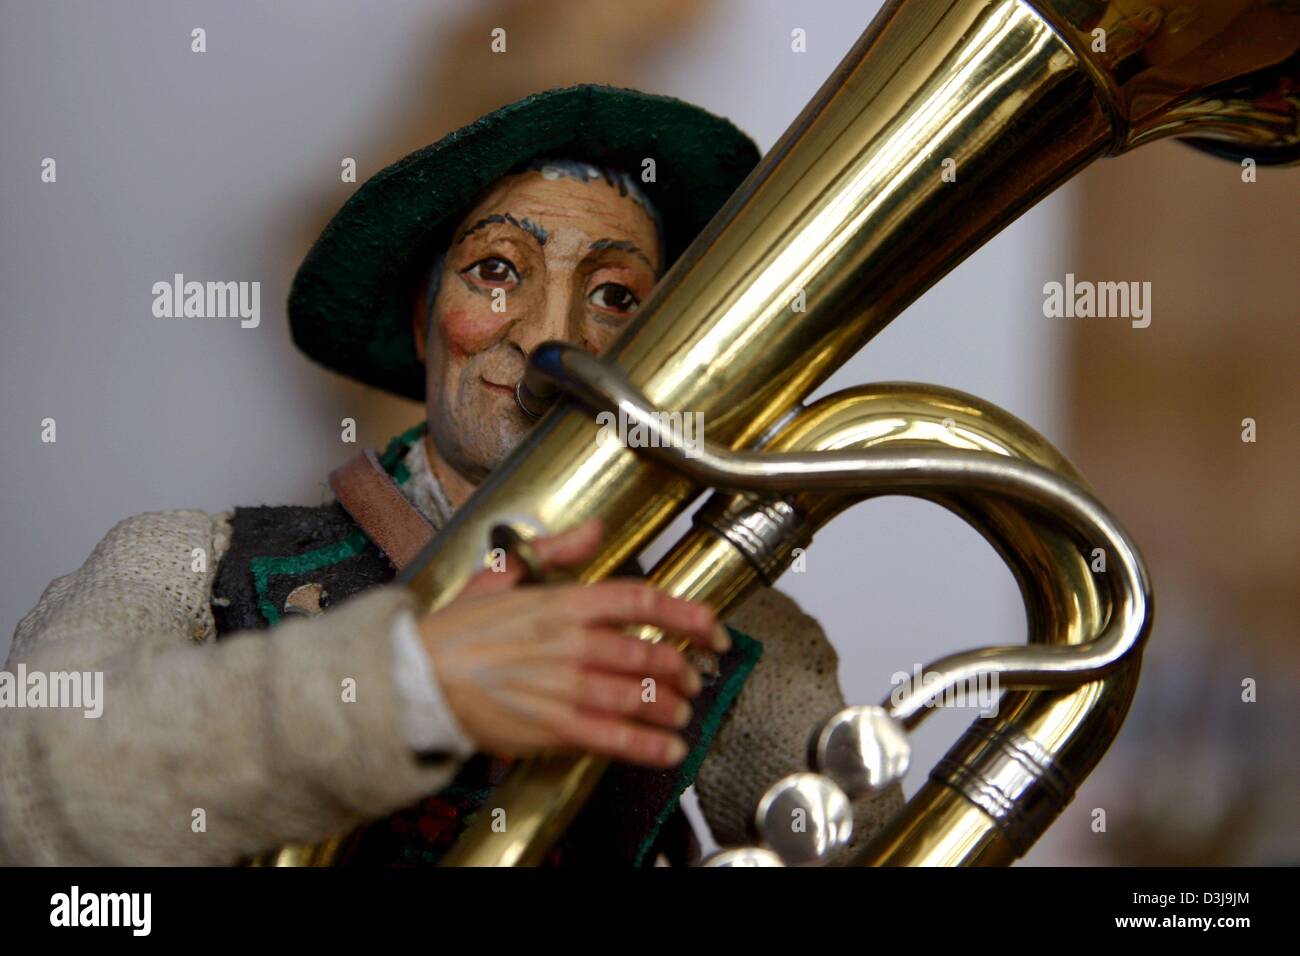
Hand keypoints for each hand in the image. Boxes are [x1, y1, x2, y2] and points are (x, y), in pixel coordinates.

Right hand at [417, 520, 729, 767]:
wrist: (416, 678)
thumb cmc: (456, 631)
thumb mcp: (501, 574)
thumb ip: (555, 550)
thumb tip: (594, 529)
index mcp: (561, 603)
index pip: (640, 600)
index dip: (686, 615)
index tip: (711, 629)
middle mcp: (570, 643)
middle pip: (647, 652)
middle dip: (682, 667)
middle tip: (695, 677)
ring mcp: (564, 687)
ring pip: (638, 696)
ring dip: (671, 707)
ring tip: (684, 712)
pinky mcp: (552, 726)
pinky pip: (612, 737)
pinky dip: (647, 746)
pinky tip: (669, 750)